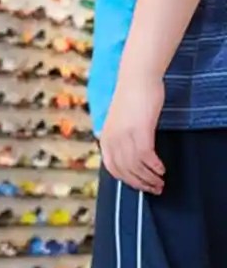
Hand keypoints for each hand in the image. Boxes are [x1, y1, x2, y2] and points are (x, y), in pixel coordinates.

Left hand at [100, 74, 165, 193]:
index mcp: (105, 140)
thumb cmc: (131, 98)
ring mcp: (125, 136)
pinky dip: (154, 165)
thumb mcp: (119, 123)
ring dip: (149, 177)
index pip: (113, 169)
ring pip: (136, 166)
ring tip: (160, 182)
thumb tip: (127, 156)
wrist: (137, 78)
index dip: (127, 181)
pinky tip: (162, 169)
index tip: (139, 186)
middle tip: (155, 189)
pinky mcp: (140, 130)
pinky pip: (146, 156)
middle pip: (125, 171)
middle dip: (141, 183)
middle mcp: (112, 140)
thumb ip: (120, 139)